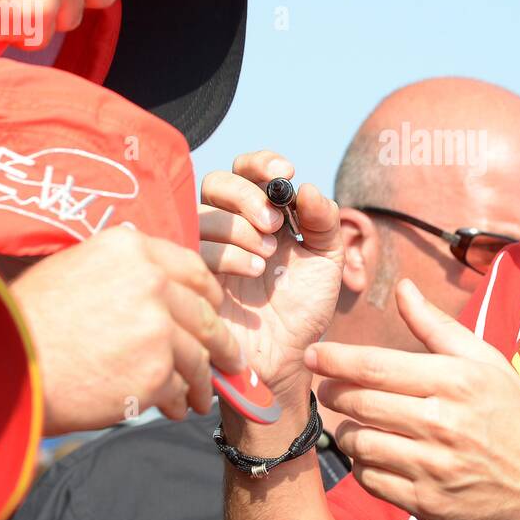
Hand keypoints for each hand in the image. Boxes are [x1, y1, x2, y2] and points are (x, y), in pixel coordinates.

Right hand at [10, 227, 240, 435]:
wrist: (0, 368)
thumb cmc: (26, 321)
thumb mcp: (72, 270)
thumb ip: (120, 270)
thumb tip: (155, 281)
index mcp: (131, 250)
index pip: (192, 268)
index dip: (208, 295)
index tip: (212, 311)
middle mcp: (150, 282)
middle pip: (205, 315)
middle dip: (221, 343)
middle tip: (230, 360)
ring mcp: (157, 328)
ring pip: (198, 356)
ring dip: (202, 379)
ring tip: (199, 396)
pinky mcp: (155, 372)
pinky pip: (179, 388)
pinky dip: (178, 401)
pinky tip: (172, 408)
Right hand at [197, 151, 342, 405]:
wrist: (288, 356)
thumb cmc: (305, 306)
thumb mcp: (326, 259)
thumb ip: (324, 220)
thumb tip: (306, 186)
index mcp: (261, 212)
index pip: (248, 169)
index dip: (261, 163)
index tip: (286, 171)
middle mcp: (229, 224)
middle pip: (217, 182)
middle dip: (246, 195)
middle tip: (273, 223)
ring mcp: (207, 249)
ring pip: (205, 214)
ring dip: (240, 228)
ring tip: (267, 258)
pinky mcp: (192, 276)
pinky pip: (195, 249)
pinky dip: (228, 254)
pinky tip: (253, 272)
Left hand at [308, 279, 519, 519]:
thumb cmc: (514, 415)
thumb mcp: (486, 361)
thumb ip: (436, 326)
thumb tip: (402, 287)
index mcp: (455, 381)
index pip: (376, 366)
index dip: (335, 359)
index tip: (312, 354)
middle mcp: (442, 424)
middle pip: (360, 404)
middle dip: (332, 392)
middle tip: (326, 388)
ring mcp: (432, 468)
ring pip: (359, 444)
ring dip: (344, 430)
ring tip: (351, 421)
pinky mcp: (426, 504)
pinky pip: (371, 480)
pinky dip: (362, 465)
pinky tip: (372, 453)